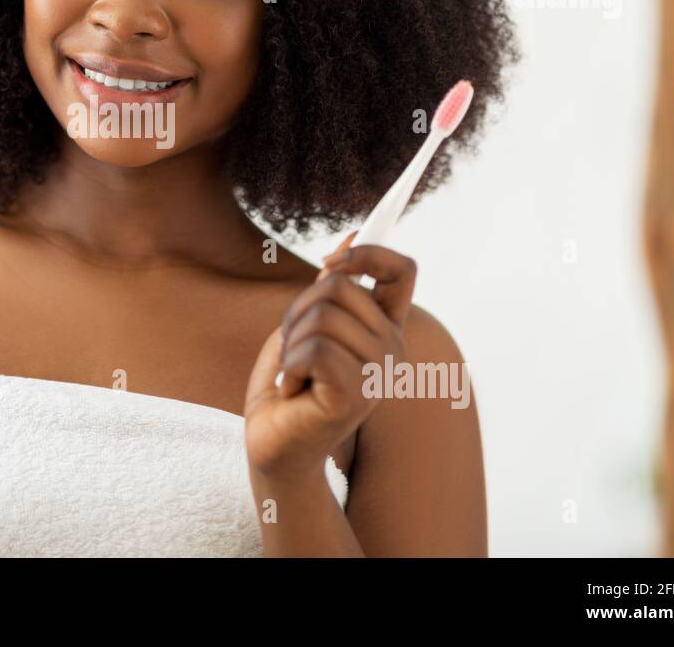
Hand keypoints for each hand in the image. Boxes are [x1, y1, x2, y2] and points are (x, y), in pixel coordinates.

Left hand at [243, 235, 416, 481]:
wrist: (272, 441)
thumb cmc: (288, 382)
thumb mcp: (307, 323)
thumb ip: (332, 286)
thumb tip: (355, 232)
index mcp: (384, 328)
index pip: (401, 270)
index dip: (367, 253)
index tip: (330, 262)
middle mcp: (392, 349)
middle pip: (339, 286)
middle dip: (298, 310)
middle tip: (294, 350)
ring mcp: (378, 374)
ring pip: (323, 317)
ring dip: (291, 343)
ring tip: (294, 374)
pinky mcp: (355, 396)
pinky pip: (315, 350)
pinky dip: (289, 367)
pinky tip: (292, 391)